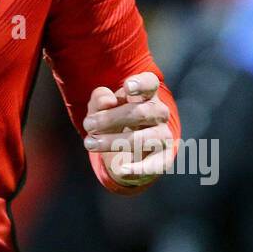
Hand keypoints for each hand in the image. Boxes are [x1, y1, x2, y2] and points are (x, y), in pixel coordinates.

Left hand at [83, 71, 174, 186]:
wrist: (126, 152)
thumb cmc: (113, 120)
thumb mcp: (100, 108)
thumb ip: (100, 100)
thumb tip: (108, 101)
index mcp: (147, 94)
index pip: (150, 83)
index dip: (140, 84)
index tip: (126, 86)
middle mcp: (159, 112)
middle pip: (141, 112)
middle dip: (111, 119)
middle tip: (88, 125)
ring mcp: (164, 135)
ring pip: (144, 138)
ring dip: (114, 141)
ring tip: (90, 143)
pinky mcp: (164, 158)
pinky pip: (154, 164)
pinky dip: (137, 168)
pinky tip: (120, 168)